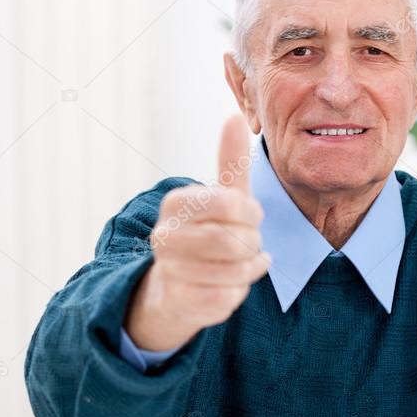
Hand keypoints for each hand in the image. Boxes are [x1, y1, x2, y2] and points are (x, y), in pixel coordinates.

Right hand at [125, 115, 269, 350]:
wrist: (176, 286)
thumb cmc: (206, 233)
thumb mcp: (221, 197)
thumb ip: (229, 161)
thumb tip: (233, 116)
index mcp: (175, 203)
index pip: (231, 203)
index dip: (252, 214)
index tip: (250, 217)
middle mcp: (163, 235)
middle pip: (234, 240)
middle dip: (252, 244)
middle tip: (248, 244)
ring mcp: (169, 270)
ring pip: (235, 271)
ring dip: (249, 269)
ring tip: (243, 263)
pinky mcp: (180, 301)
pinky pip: (228, 298)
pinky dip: (238, 291)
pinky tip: (230, 284)